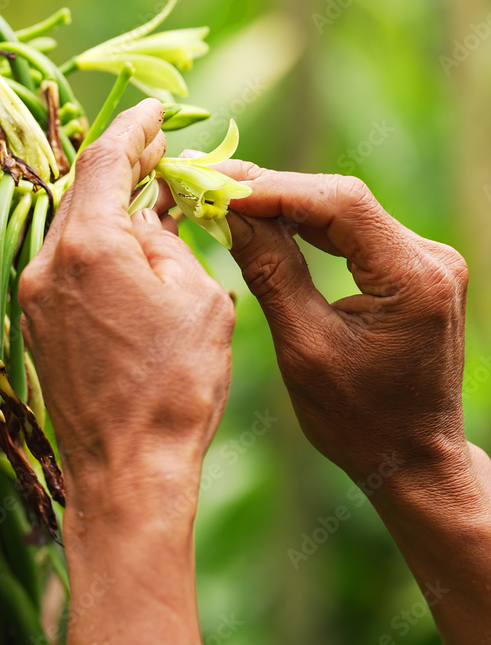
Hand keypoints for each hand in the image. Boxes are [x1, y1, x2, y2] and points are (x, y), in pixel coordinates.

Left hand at [18, 100, 234, 504]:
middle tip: (162, 155)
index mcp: (91, 246)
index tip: (159, 111)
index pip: (106, 160)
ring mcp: (36, 298)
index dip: (136, 128)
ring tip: (154, 209)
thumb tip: (150, 221)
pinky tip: (130, 258)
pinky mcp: (37, 327)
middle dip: (123, 166)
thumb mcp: (201, 300)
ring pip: (73, 230)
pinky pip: (67, 267)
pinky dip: (97, 249)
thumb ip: (170, 243)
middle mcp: (50, 264)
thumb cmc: (176, 388)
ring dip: (111, 211)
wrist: (128, 471)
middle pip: (82, 190)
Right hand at [209, 162, 471, 490]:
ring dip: (289, 205)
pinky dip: (311, 228)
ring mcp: (427, 262)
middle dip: (276, 191)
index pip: (342, 203)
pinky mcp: (415, 271)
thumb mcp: (305, 349)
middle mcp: (431, 259)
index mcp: (413, 279)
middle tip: (213, 185)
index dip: (278, 188)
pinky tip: (269, 223)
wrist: (412, 459)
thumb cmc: (359, 421)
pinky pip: (356, 234)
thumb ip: (272, 274)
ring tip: (229, 200)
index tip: (222, 189)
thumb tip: (230, 216)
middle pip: (344, 200)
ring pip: (348, 211)